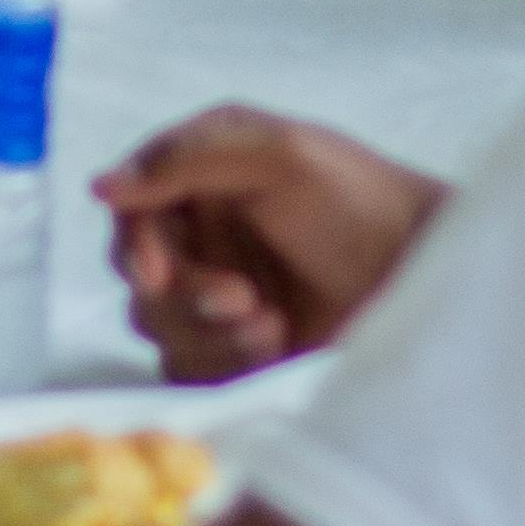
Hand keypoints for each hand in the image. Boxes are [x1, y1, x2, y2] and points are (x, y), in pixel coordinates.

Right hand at [95, 106, 444, 379]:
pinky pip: (188, 370)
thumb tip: (101, 185)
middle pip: (139, 279)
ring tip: (273, 325)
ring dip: (212, 334)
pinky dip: (224, 365)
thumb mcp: (281, 155)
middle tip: (247, 300)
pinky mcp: (232, 350)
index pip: (130, 212)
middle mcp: (200, 233)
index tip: (158, 274)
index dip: (135, 247)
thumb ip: (188, 159)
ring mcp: (215, 295)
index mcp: (202, 175)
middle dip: (188, 296)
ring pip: (159, 328)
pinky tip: (275, 348)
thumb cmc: (362, 204)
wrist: (423, 279)